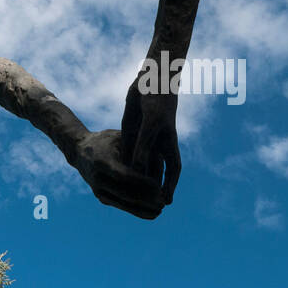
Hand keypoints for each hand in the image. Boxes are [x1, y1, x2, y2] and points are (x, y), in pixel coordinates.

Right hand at [74, 129, 164, 219]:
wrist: (79, 151)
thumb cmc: (105, 140)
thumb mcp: (120, 138)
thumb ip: (136, 149)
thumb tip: (160, 161)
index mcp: (102, 162)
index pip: (125, 176)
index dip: (142, 183)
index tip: (159, 187)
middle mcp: (98, 179)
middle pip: (124, 194)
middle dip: (146, 200)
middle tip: (163, 203)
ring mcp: (98, 190)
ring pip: (123, 204)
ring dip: (142, 210)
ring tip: (159, 211)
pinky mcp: (101, 197)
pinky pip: (120, 205)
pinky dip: (136, 210)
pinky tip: (151, 213)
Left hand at [119, 77, 180, 204]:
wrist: (148, 80)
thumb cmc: (156, 98)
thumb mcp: (149, 123)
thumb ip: (143, 147)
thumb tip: (137, 170)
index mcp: (167, 143)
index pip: (172, 169)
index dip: (171, 185)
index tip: (167, 202)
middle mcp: (156, 144)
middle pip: (155, 171)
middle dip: (152, 188)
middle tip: (149, 207)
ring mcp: (143, 140)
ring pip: (139, 163)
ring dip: (135, 178)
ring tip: (130, 198)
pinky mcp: (131, 134)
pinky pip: (127, 153)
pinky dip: (123, 164)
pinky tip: (115, 176)